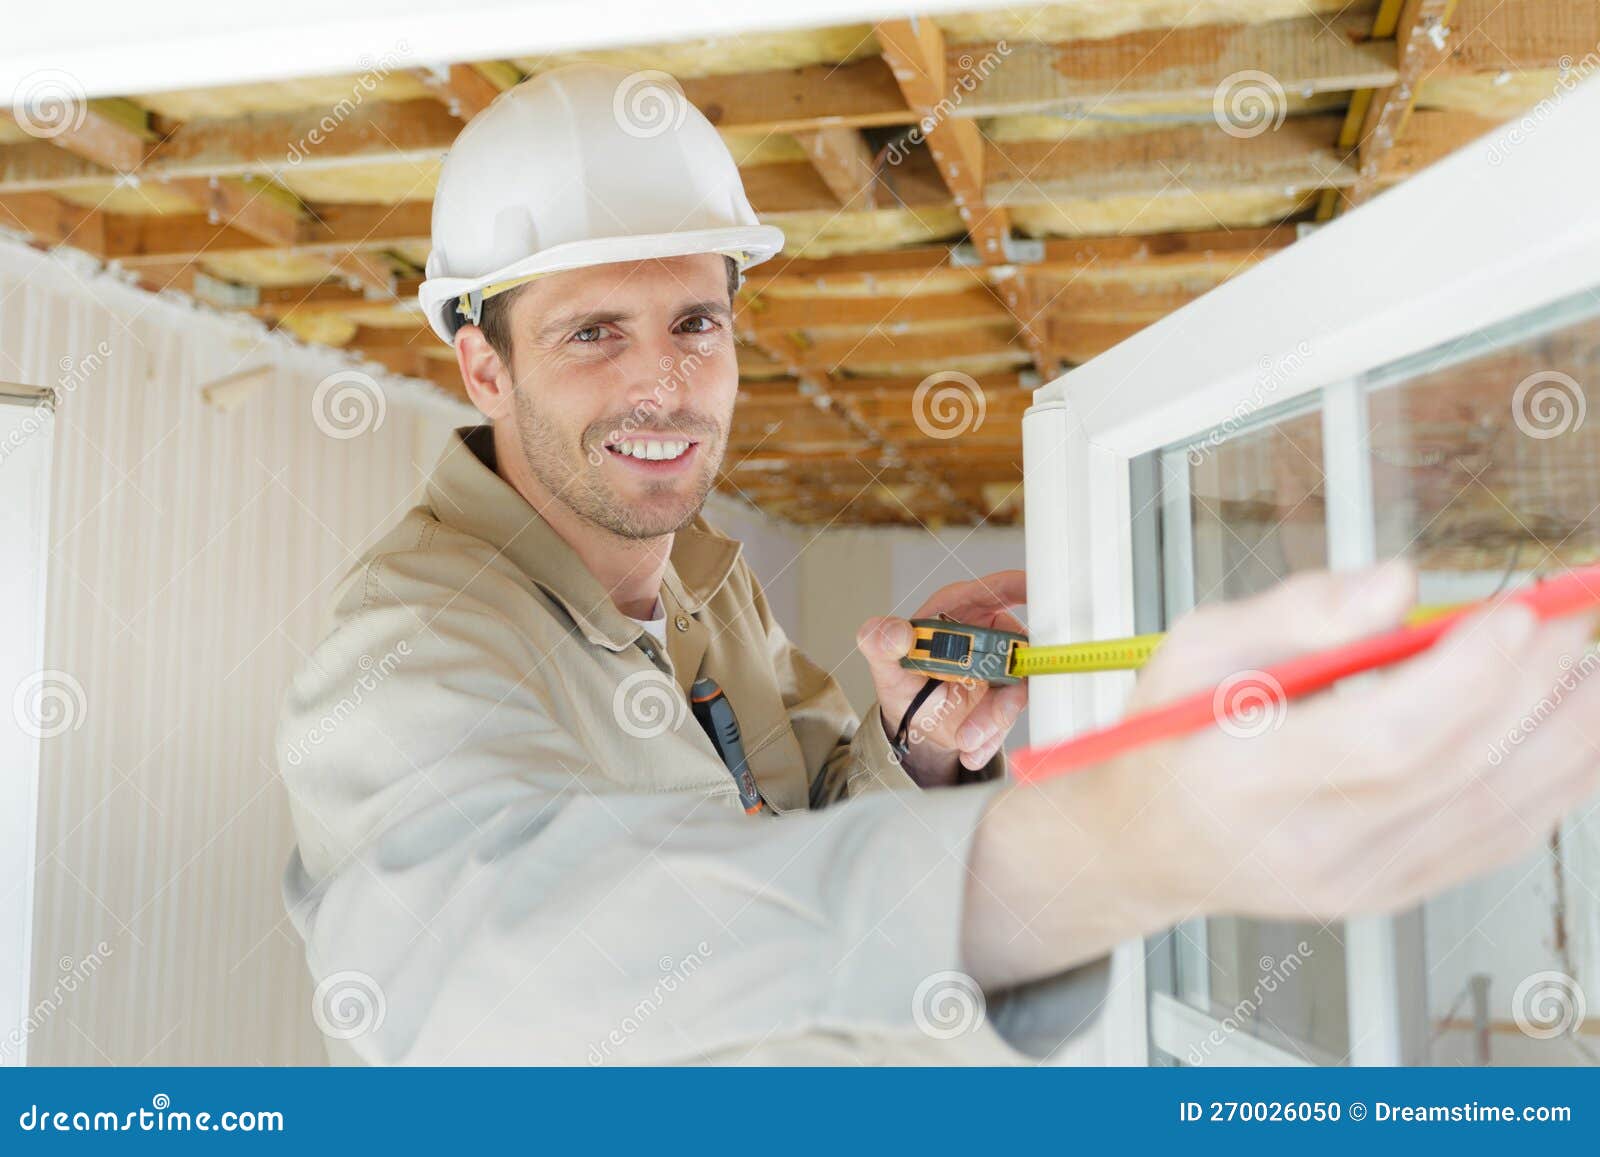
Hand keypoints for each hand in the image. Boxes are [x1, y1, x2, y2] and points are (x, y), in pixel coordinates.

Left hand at [856, 570, 1027, 785]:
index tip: (1041, 592)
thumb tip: (896, 632)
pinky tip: (968, 752)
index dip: (1023, 586)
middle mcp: (988, 636)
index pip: (998, 589)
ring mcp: (1002, 669)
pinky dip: (989, 740)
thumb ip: (880, 641)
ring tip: (964, 739)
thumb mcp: (883, 659)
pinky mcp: (1005, 700)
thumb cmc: (902, 676)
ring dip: (994, 720)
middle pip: (1017, 648)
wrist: (911, 719)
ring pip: (1017, 689)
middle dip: (1004, 683)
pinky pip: (1009, 719)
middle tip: (989, 712)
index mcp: (961, 610)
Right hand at [963, 561, 1599, 990]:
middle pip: (1451, 769)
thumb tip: (1395, 585)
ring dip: (1564, 733)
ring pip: (1493, 809)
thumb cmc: (1167, 742)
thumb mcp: (1190, 649)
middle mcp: (1303, 844)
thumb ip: (1293, 612)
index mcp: (1239, 777)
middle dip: (1528, 685)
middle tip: (1565, 617)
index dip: (1463, 677)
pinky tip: (1568, 729)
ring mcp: (1355, 880)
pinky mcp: (1391, 893)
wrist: (1147, 845)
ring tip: (1582, 666)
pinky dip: (1551, 782)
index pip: (1379, 738)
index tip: (1512, 615)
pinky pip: (1495, 842)